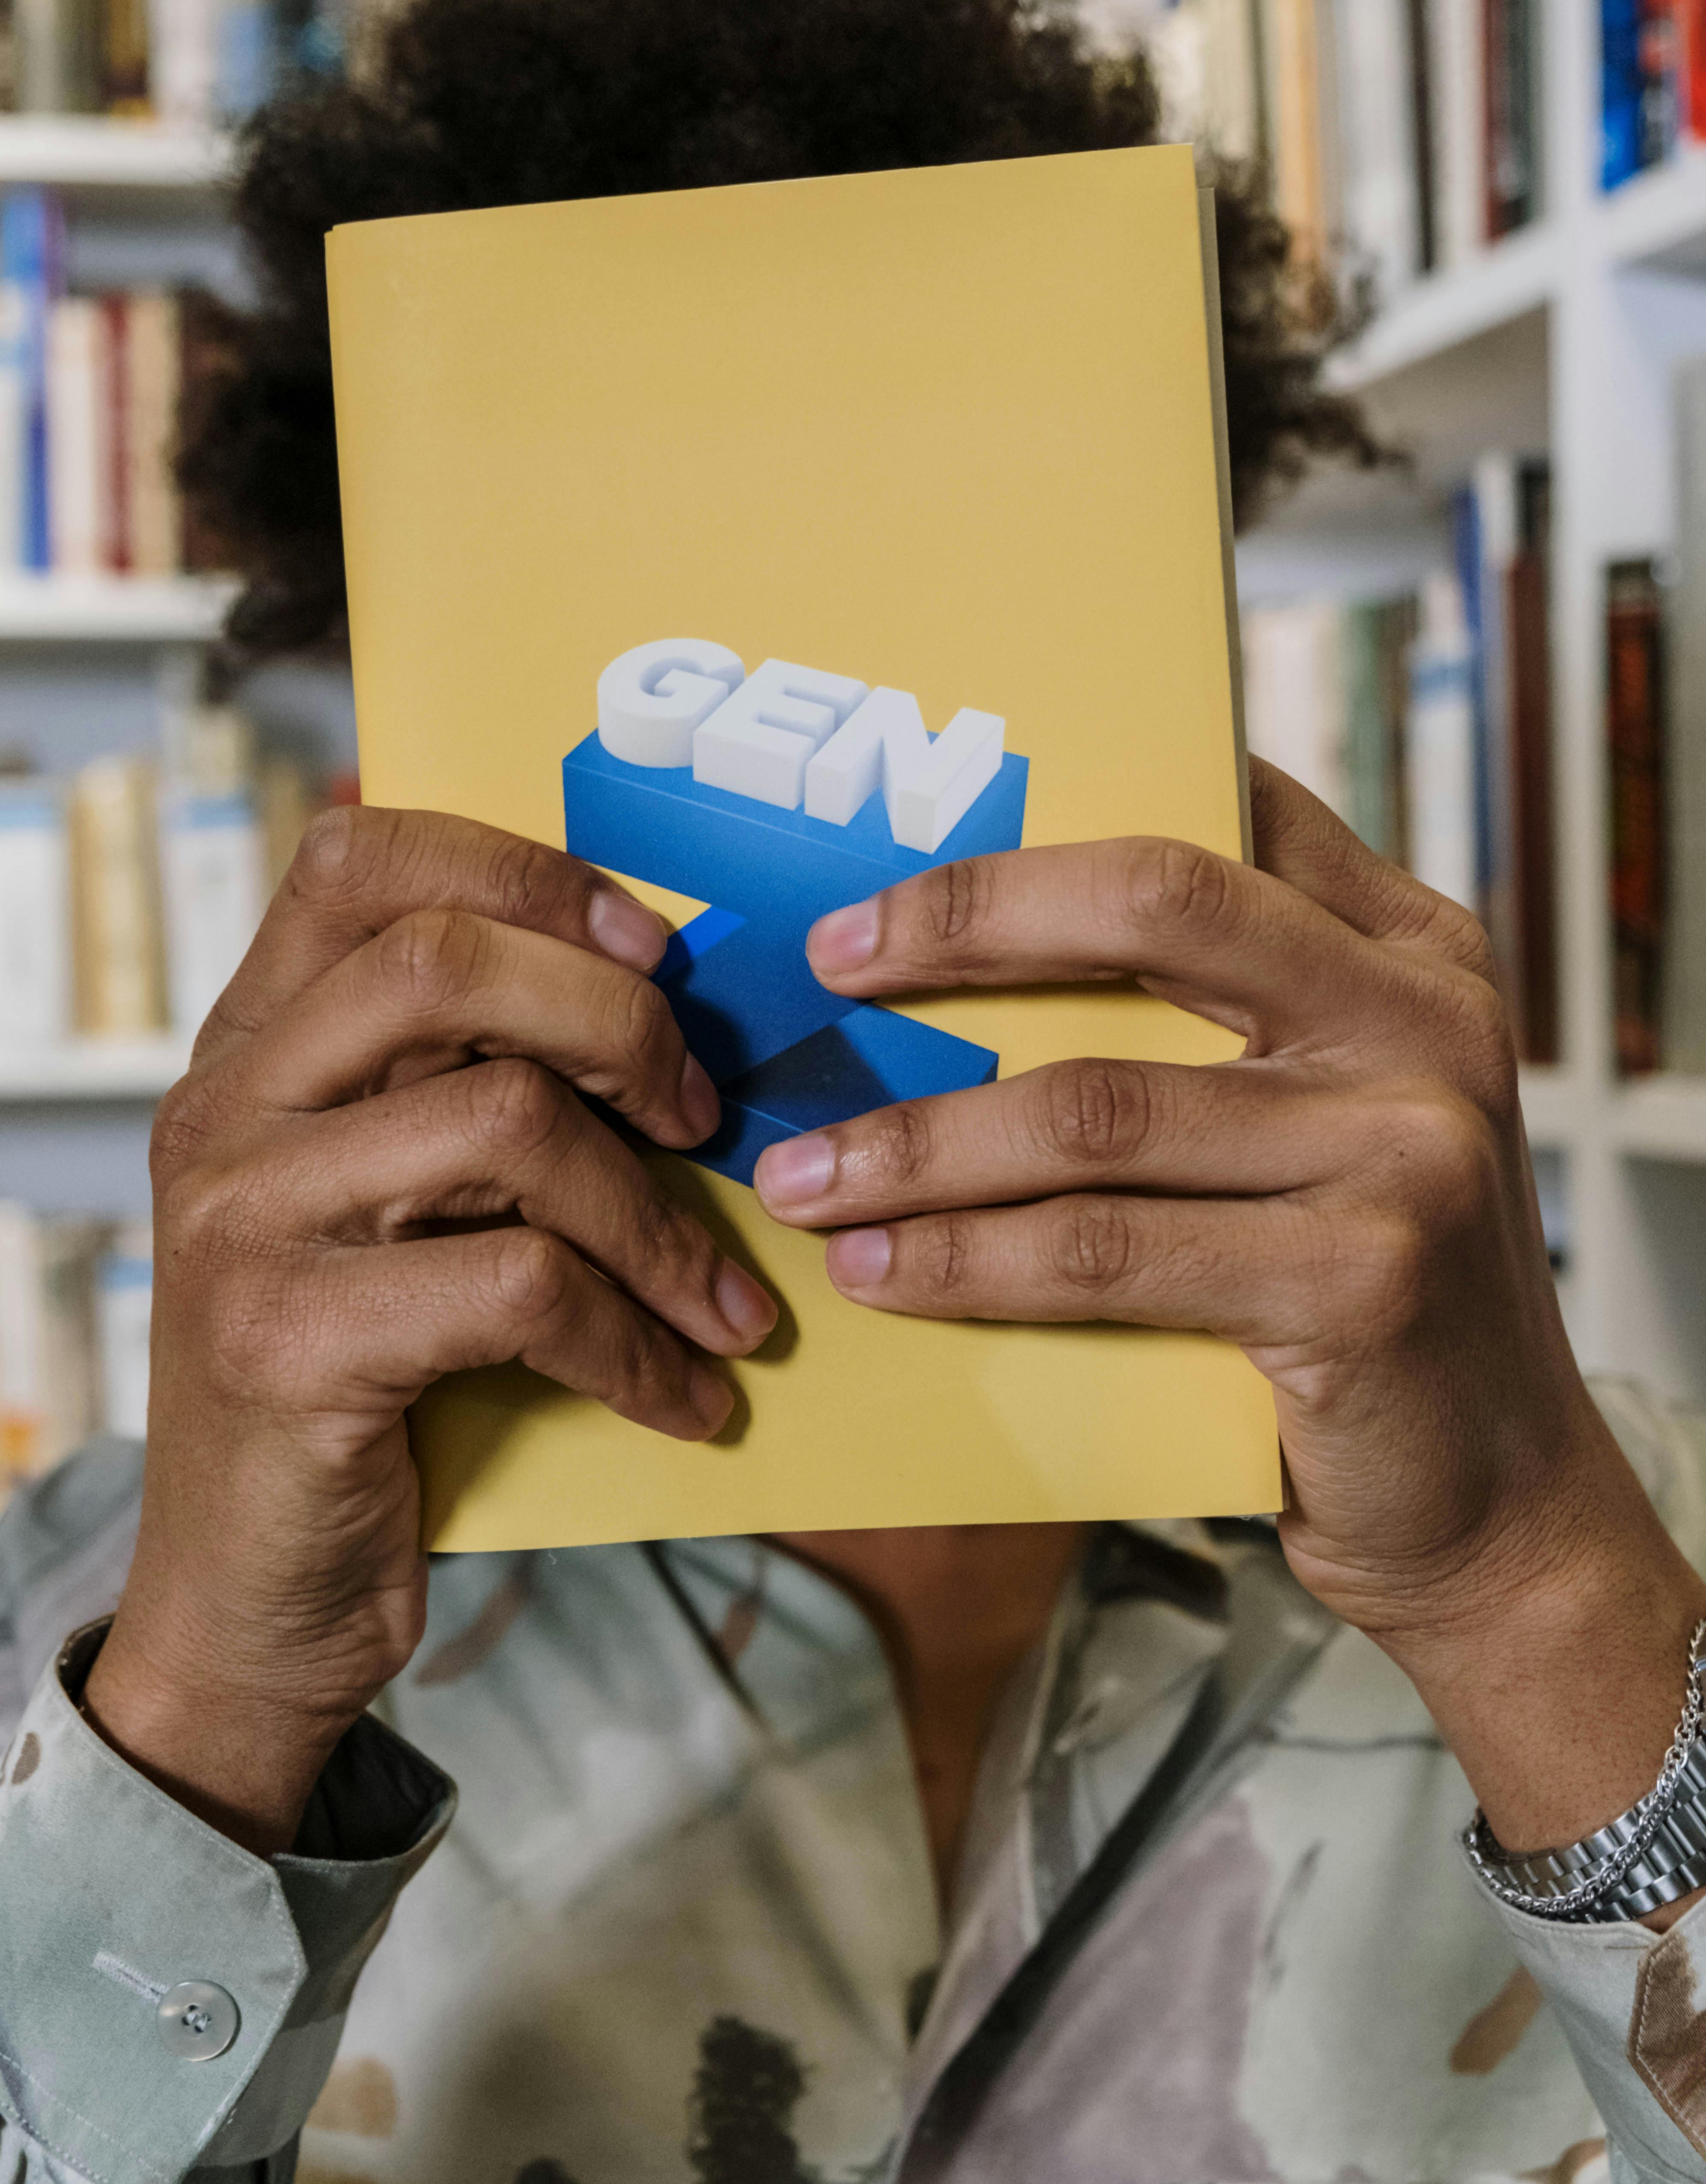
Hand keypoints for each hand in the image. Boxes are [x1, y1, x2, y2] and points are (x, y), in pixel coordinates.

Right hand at [85, 808, 775, 1852]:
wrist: (253, 1598)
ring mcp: (246, 1222)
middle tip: (701, 1118)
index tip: (648, 949)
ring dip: (657, 1221)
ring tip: (723, 1303)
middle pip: (450, 963)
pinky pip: (523, 1289)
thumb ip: (463, 1084)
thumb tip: (652, 989)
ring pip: (508, 1123)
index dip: (523, 872)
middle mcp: (228, 1110)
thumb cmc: (364, 1375)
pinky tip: (681, 1394)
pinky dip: (637, 1343)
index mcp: (252, 1048)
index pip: (359, 859)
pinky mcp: (294, 1342)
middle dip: (618, 1025)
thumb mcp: (397, 1201)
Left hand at [754, 760, 1705, 1855]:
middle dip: (967, 920)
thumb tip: (972, 969)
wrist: (1497, 1502)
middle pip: (1156, 904)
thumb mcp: (1321, 1119)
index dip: (1052, 826)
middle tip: (830, 961)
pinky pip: (1103, 1253)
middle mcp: (1428, 1019)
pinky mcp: (1361, 1280)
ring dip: (920, 1141)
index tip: (902, 869)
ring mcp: (1407, 1146)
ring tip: (806, 1174)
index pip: (1223, 812)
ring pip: (1095, 1107)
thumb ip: (1211, 1031)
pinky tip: (878, 1269)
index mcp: (1415, 950)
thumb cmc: (1359, 1290)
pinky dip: (966, 1260)